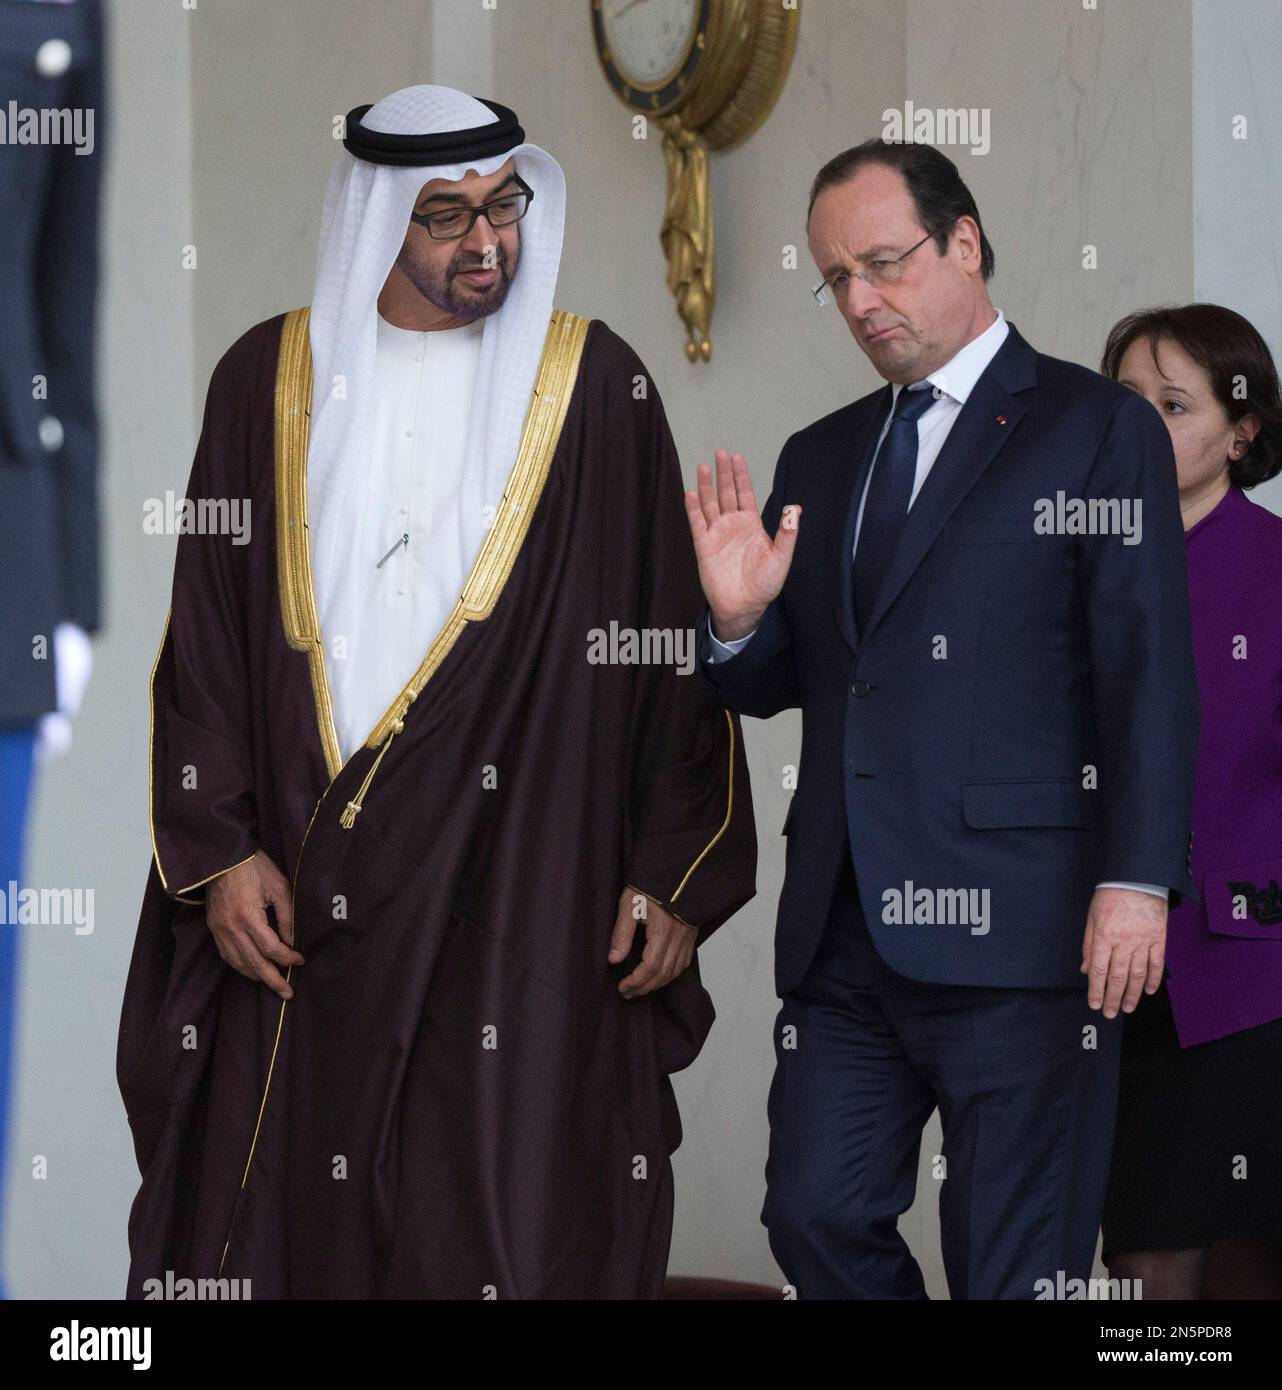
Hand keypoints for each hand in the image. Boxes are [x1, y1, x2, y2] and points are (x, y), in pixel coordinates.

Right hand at [205, 850, 303, 999]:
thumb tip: (292, 941)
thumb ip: (287, 916)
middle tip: (288, 993)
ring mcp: (219, 929)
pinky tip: (252, 970)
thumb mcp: (279, 887)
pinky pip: (227, 955)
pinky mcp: (214, 928)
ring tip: (273, 983)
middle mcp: (231, 927)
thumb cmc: (255, 867)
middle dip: (273, 980)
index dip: (287, 958)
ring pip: (239, 963)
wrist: (223, 856)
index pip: (271, 948)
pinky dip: (241, 966)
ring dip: (256, 976)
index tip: (300, 960)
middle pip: (254, 963)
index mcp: (248, 916)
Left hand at [608, 888, 696, 997]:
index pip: (651, 966)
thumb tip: (614, 959)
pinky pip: (684, 962)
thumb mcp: (630, 905)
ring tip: (641, 988)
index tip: (622, 986)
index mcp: (663, 930)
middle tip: (627, 992)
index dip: (636, 981)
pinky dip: (672, 974)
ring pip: (675, 971)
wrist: (678, 872)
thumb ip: (622, 933)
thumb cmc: (651, 885)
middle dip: (645, 987)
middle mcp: (679, 937)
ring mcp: (687, 937)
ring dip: (658, 984)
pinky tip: (661, 975)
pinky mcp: (691, 935)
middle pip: (664, 973)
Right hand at [684, 449, 799, 641]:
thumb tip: (796, 508)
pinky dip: (693, 508)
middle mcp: (732, 524)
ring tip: (704, 467)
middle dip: (723, 473)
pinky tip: (691, 493)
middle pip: (726, 492)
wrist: (745, 606)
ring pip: (710, 504)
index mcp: (751, 523)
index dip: (741, 475)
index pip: (745, 493)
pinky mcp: (703, 545)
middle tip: (720, 453)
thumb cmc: (765, 584)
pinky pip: (697, 523)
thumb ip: (787, 533)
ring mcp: (717, 533)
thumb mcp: (782, 557)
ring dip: (706, 486)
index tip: (737, 457)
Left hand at [1080, 886, 1165, 1017]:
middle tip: (1110, 1013)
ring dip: (1132, 994)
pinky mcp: (1159, 938)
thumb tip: (1086, 970)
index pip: (1099, 970)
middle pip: (1118, 977)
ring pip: (1137, 974)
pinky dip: (1153, 978)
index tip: (1095, 1004)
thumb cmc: (1110, 896)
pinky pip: (1157, 963)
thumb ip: (1089, 945)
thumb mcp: (1092, 917)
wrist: (1137, 878)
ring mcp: (1144, 940)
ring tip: (1127, 1008)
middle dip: (1113, 998)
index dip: (1096, 990)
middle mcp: (1124, 941)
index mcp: (1104, 936)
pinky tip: (1149, 991)